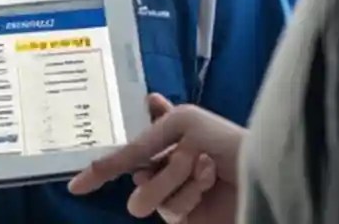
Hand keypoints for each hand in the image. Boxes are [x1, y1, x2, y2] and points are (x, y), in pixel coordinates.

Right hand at [69, 94, 244, 222]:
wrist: (262, 171)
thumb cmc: (226, 139)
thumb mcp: (179, 124)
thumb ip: (137, 142)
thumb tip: (109, 159)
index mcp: (166, 135)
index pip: (126, 149)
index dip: (103, 165)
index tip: (76, 184)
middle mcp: (166, 165)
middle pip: (132, 172)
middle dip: (156, 162)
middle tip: (182, 153)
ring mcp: (174, 193)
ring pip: (144, 194)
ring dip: (175, 177)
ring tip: (204, 167)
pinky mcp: (184, 218)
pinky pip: (168, 208)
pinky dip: (189, 192)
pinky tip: (209, 182)